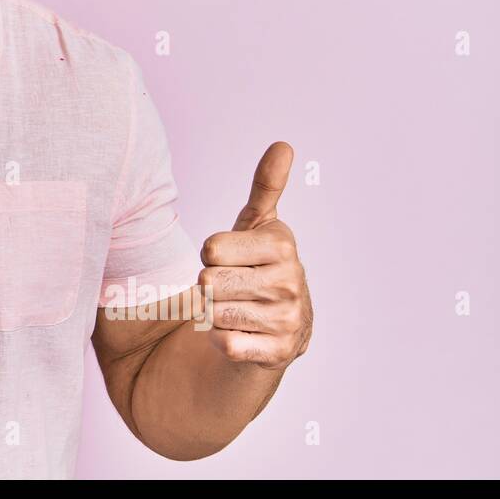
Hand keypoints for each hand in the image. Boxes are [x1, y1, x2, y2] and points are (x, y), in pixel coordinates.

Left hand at [198, 142, 312, 369]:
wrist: (273, 330)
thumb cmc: (253, 269)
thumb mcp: (256, 226)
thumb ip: (265, 186)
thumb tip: (283, 145)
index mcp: (281, 244)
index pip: (211, 249)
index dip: (209, 256)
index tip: (227, 258)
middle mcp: (291, 281)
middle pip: (209, 282)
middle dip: (208, 287)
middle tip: (229, 288)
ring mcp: (287, 319)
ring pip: (213, 313)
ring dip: (213, 314)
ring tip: (235, 309)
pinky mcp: (278, 354)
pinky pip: (224, 343)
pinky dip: (220, 341)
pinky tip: (239, 334)